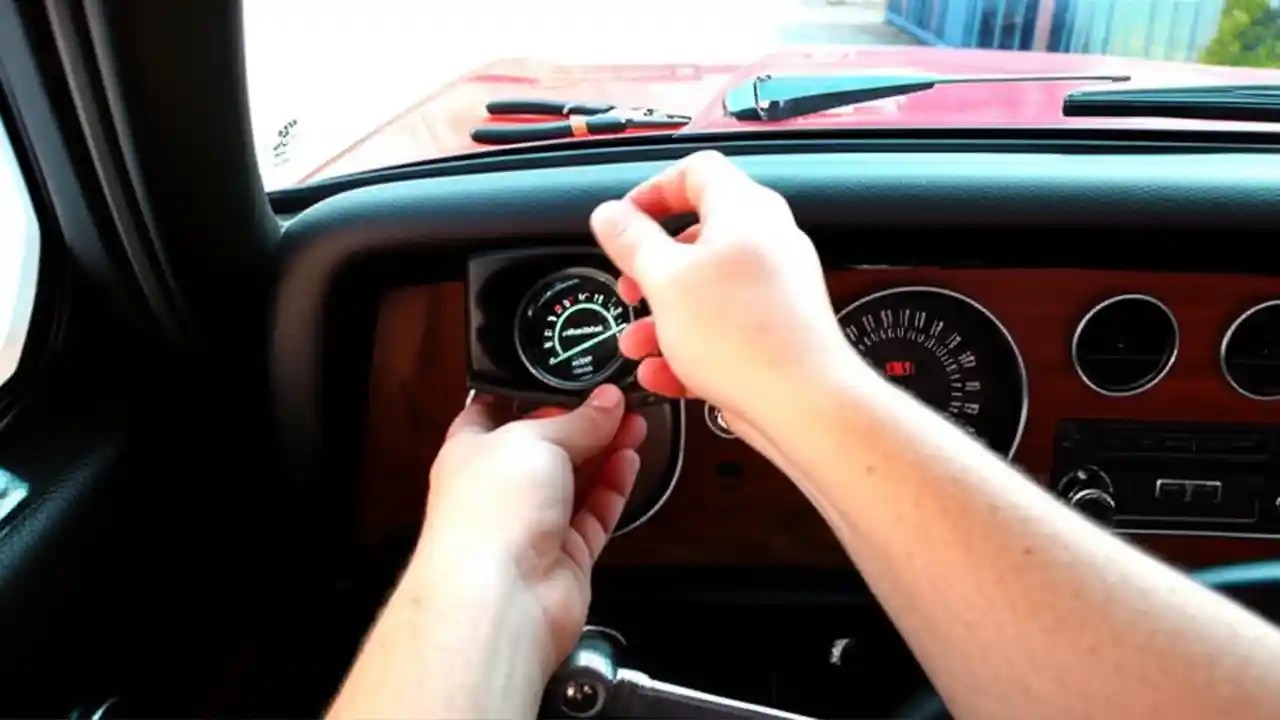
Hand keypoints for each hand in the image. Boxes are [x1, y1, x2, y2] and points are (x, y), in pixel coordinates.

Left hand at [417, 384, 646, 667]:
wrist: (500, 598)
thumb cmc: (490, 513)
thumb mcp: (534, 440)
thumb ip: (576, 421)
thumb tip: (607, 403)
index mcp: (470, 454)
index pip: (495, 414)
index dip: (529, 395)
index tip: (567, 380)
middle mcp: (498, 491)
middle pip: (545, 449)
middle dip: (582, 424)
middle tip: (620, 403)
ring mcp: (531, 526)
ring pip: (575, 482)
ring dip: (605, 453)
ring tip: (637, 424)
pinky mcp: (564, 557)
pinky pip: (593, 516)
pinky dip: (612, 490)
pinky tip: (630, 462)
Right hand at [589, 151, 856, 432]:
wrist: (803, 403)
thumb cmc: (744, 336)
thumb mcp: (664, 280)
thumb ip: (630, 240)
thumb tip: (609, 213)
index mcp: (744, 210)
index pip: (697, 171)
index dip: (654, 190)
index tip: (625, 221)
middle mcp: (767, 241)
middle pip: (696, 236)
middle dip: (651, 267)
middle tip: (630, 287)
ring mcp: (775, 287)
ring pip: (705, 289)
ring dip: (662, 315)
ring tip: (637, 343)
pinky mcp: (776, 330)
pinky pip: (723, 326)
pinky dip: (690, 344)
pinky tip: (664, 373)